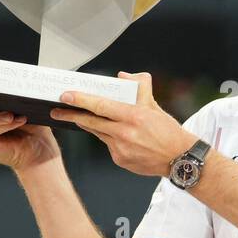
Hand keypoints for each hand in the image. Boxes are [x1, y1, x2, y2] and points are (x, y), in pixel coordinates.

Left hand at [49, 72, 194, 176]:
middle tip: (57, 110)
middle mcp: (125, 134)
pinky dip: (109, 138)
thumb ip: (139, 87)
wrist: (180, 159)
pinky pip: (108, 146)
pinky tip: (116, 137)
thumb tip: (123, 77)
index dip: (80, 100)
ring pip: (98, 133)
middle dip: (71, 115)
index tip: (65, 96)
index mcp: (134, 116)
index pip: (101, 105)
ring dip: (89, 125)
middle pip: (91, 122)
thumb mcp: (154, 105)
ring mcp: (121, 149)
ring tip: (79, 118)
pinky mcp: (120, 160)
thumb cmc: (168, 131)